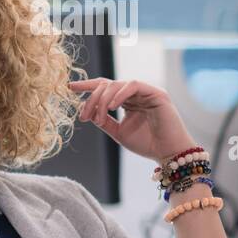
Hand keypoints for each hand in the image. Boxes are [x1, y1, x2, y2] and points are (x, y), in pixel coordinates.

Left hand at [70, 78, 197, 161]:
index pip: (104, 87)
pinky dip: (120, 94)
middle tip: (84, 117)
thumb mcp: (118, 132)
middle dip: (91, 99)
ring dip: (103, 100)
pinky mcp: (157, 94)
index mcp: (127, 101)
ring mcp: (146, 92)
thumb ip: (104, 121)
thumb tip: (88, 113)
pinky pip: (133, 85)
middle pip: (107, 85)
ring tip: (99, 117)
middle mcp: (135, 94)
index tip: (69, 87)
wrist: (168, 153)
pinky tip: (112, 107)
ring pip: (117, 85)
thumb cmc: (146, 144)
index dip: (87, 86)